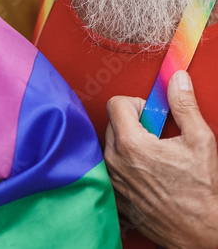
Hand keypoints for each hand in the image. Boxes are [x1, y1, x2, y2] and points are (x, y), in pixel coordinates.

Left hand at [104, 71, 217, 247]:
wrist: (202, 233)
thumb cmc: (202, 193)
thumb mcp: (200, 141)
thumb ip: (184, 105)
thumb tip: (177, 80)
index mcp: (130, 144)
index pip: (116, 103)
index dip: (136, 103)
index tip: (151, 113)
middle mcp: (114, 161)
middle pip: (112, 124)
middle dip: (133, 123)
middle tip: (157, 135)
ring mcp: (112, 180)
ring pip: (110, 147)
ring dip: (128, 145)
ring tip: (154, 156)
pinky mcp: (115, 196)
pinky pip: (110, 170)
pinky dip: (125, 167)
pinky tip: (146, 174)